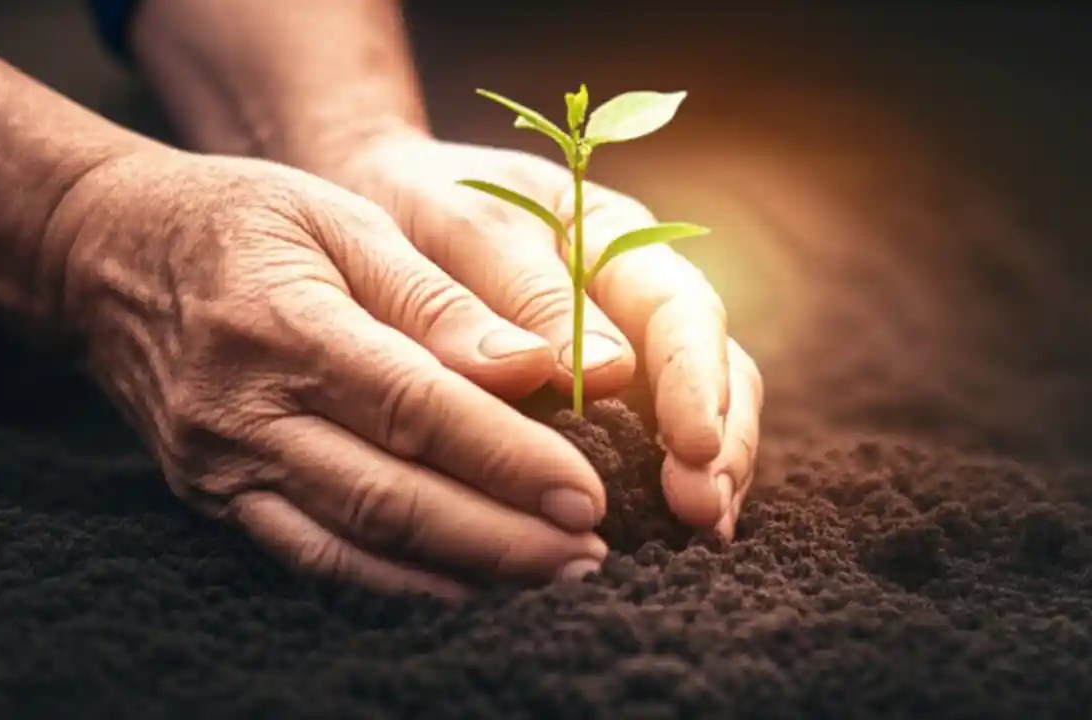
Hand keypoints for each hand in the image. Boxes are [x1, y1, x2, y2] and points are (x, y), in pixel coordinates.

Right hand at [46, 148, 610, 598]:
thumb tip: (533, 368)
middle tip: (588, 553)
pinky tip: (465, 585)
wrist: (108, 257)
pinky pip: (312, 556)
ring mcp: (221, 466)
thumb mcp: (344, 221)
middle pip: (390, 496)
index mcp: (286, 325)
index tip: (586, 493)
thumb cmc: (242, 221)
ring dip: (461, 572)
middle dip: (501, 536)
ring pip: (353, 545)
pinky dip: (395, 581)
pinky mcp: (213, 497)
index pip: (416, 410)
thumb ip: (437, 299)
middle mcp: (245, 411)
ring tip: (551, 575)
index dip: (506, 460)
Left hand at [325, 132, 762, 539]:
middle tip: (703, 513)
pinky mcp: (590, 404)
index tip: (691, 446)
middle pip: (712, 371)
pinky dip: (659, 489)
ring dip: (706, 474)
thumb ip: (523, 294)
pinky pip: (645, 447)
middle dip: (719, 443)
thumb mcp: (460, 231)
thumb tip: (605, 375)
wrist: (372, 206)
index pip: (682, 310)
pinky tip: (661, 536)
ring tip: (701, 533)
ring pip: (694, 414)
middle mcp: (633, 298)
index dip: (697, 381)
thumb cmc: (416, 209)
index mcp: (614, 238)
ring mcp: (620, 351)